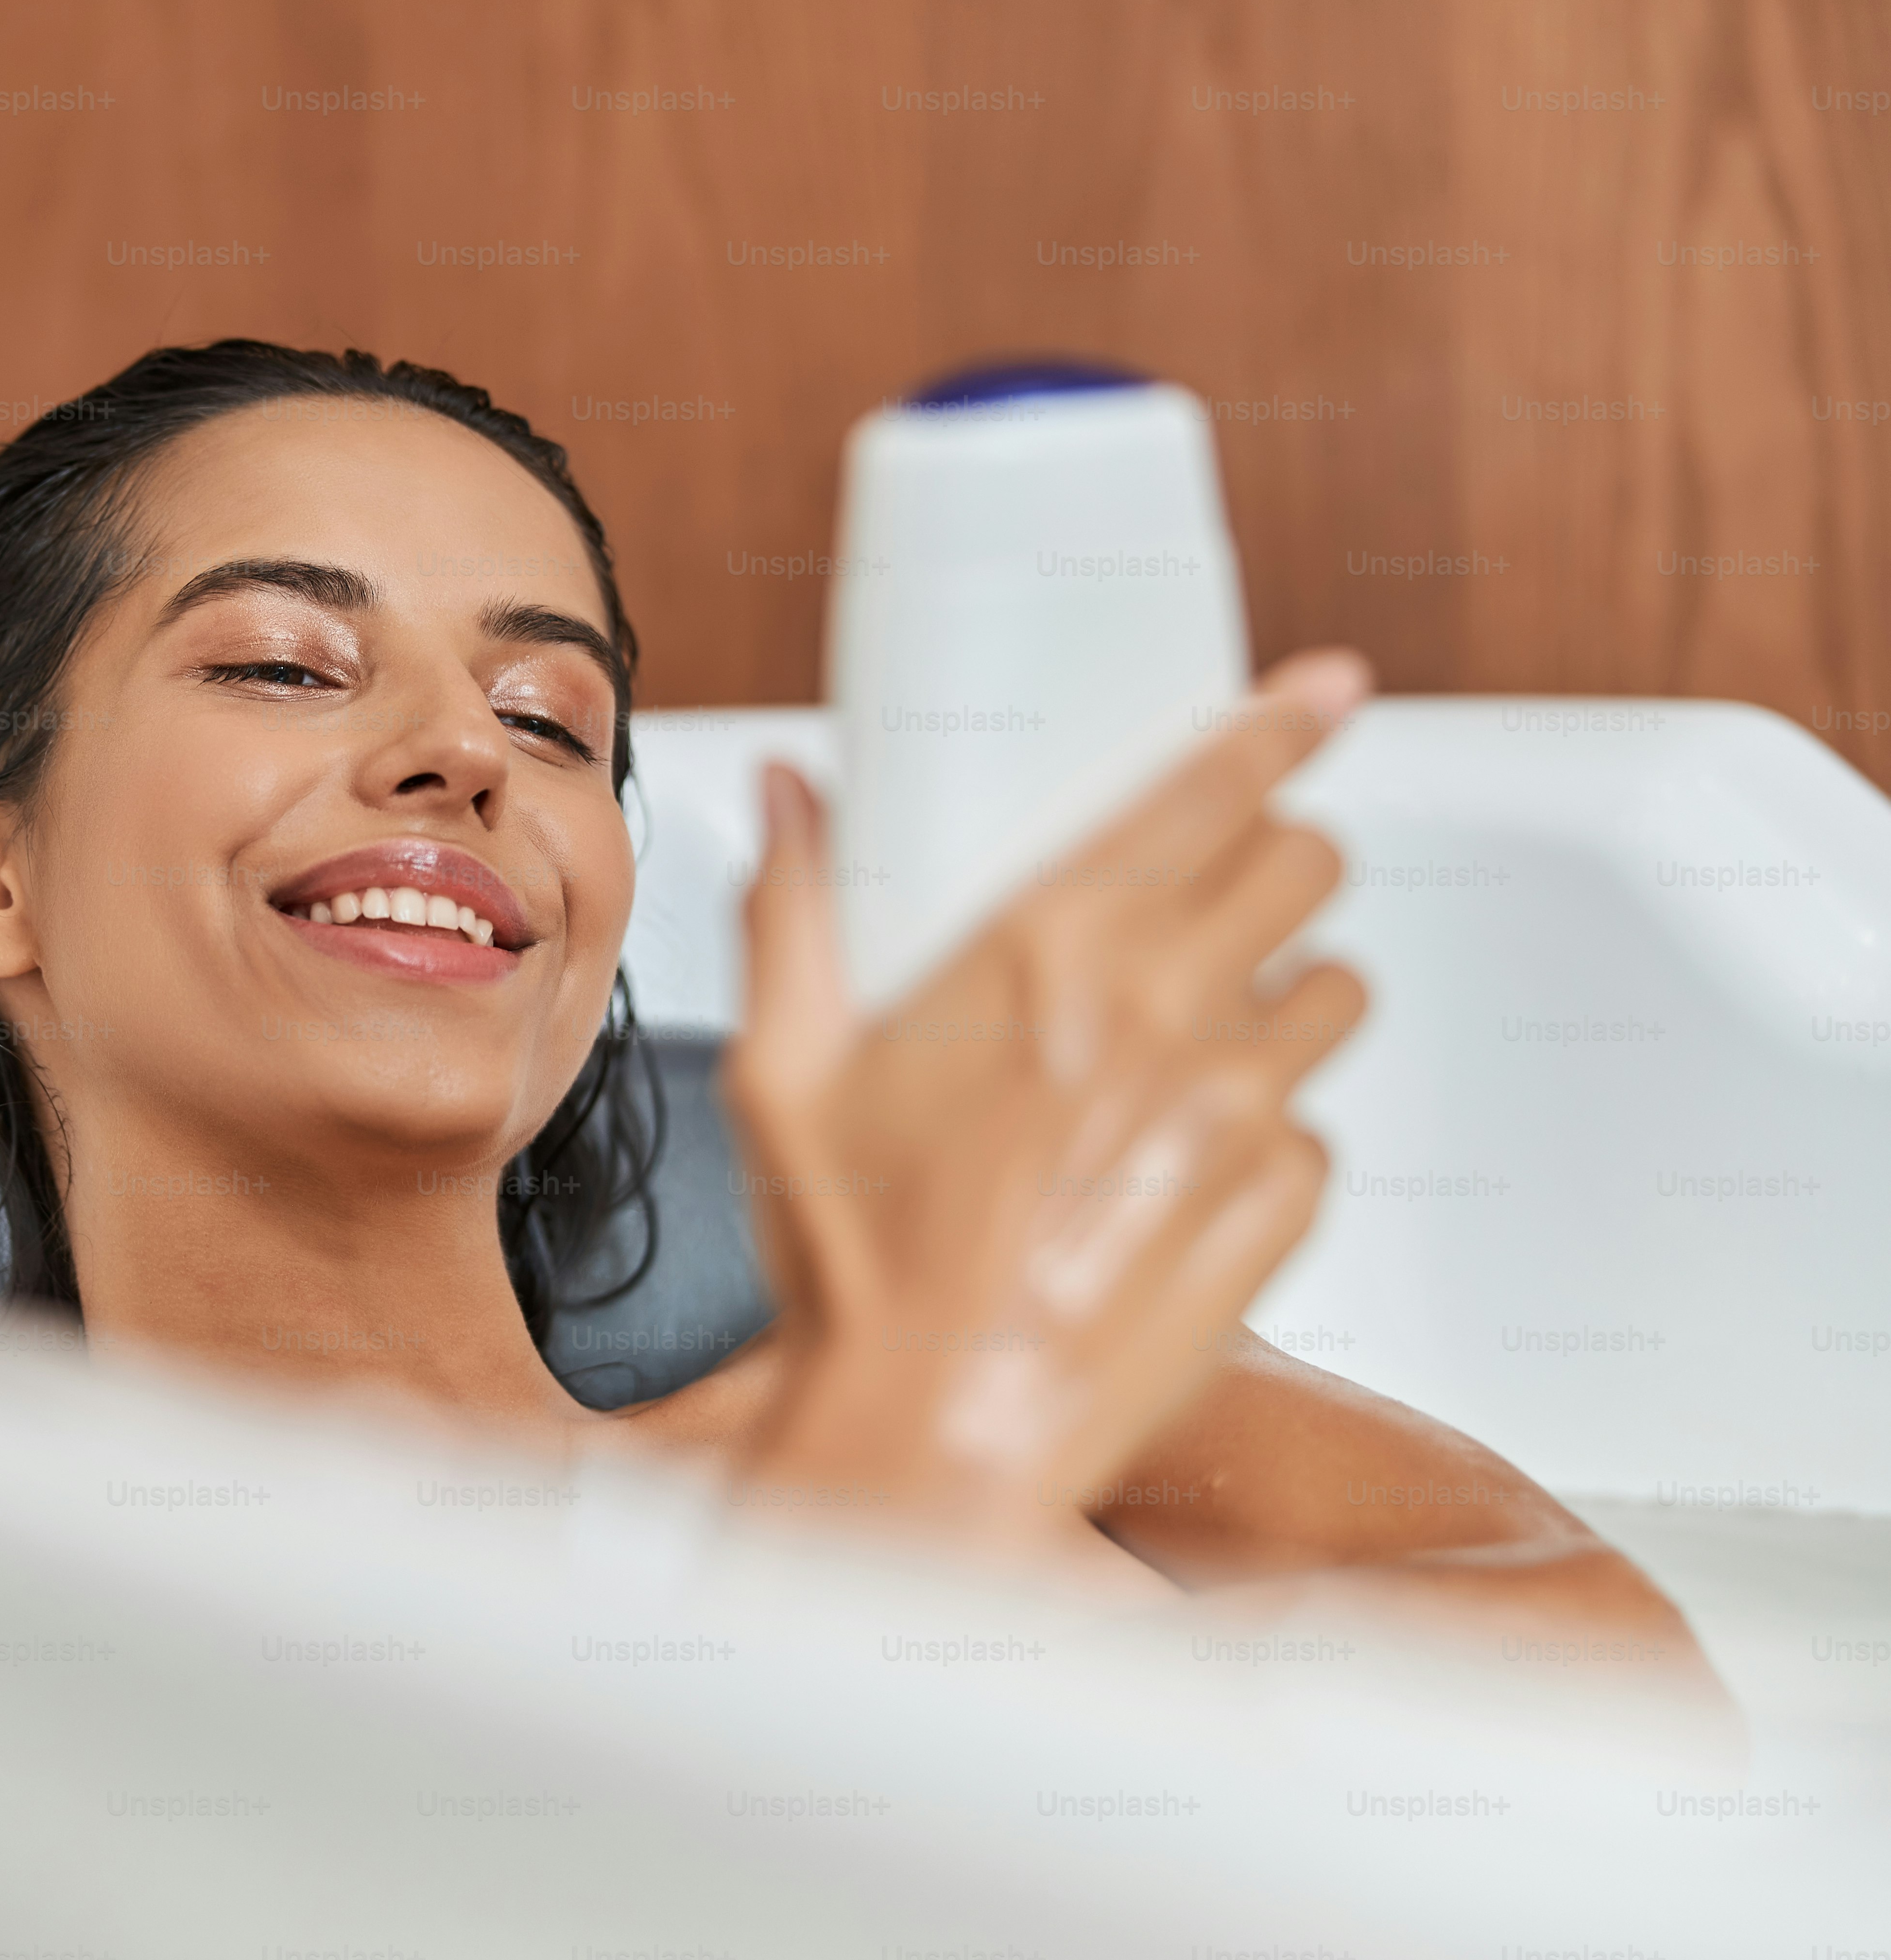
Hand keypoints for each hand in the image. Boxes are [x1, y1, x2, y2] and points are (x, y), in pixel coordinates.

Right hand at [722, 650, 1371, 1565]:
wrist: (929, 1432)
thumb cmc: (853, 1263)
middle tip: (1226, 900)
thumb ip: (796, 911)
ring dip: (1288, 996)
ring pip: (1339, 990)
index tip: (1326, 690)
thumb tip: (794, 796)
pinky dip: (1270, 1136)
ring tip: (1202, 1047)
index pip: (1212, 788)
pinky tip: (1182, 1170)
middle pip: (1308, 865)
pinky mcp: (1282, 1204)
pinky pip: (1318, 1131)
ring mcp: (1239, 1110)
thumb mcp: (784, 1071)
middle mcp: (1164, 1011)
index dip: (1281, 724)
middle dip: (1278, 864)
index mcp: (1047, 952)